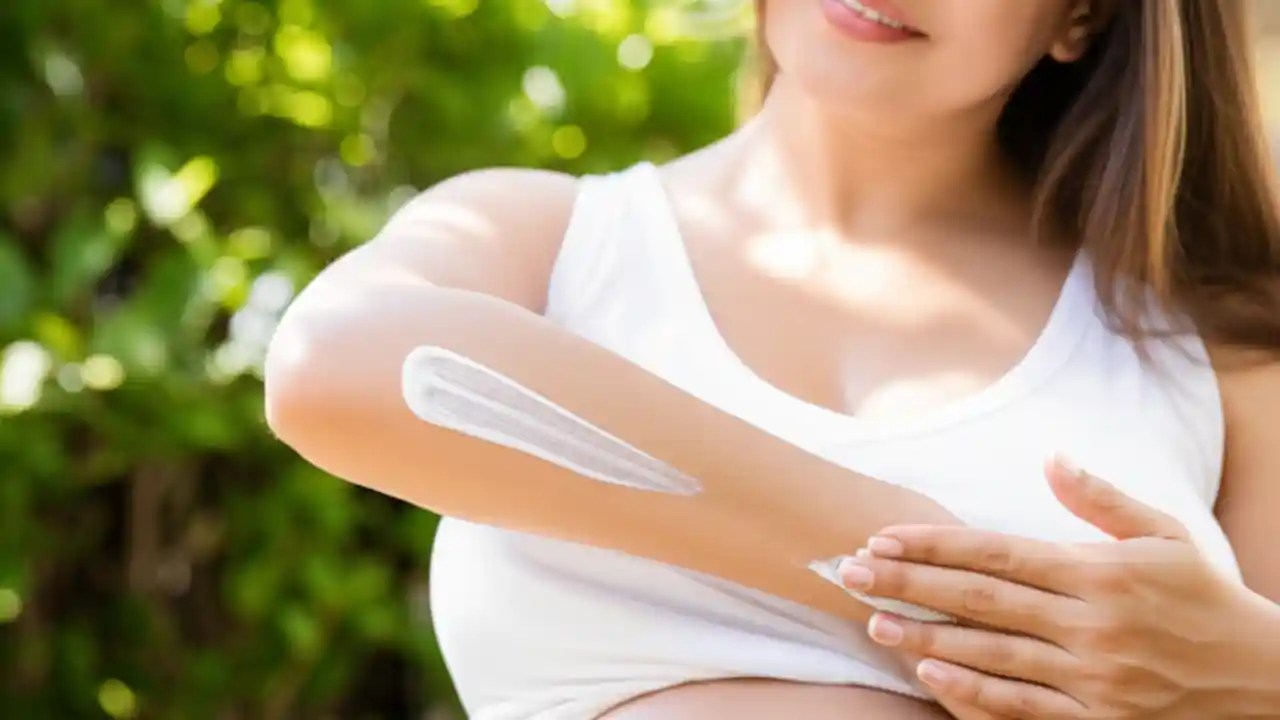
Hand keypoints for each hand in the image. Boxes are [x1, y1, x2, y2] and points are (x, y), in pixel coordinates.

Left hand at [839, 456, 1278, 718]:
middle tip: (851, 574)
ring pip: (991, 655)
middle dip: (910, 585)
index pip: (999, 553)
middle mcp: (1092, 623)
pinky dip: (972, 693)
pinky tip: (928, 675)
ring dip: (926, 638)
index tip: (883, 538)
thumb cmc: (1206, 601)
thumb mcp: (1166, 537)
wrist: (1266, 684)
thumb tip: (1051, 460)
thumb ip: (1102, 501)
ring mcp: (1094, 678)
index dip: (935, 546)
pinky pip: (1022, 709)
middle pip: (981, 599)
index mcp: (1100, 572)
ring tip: (874, 622)